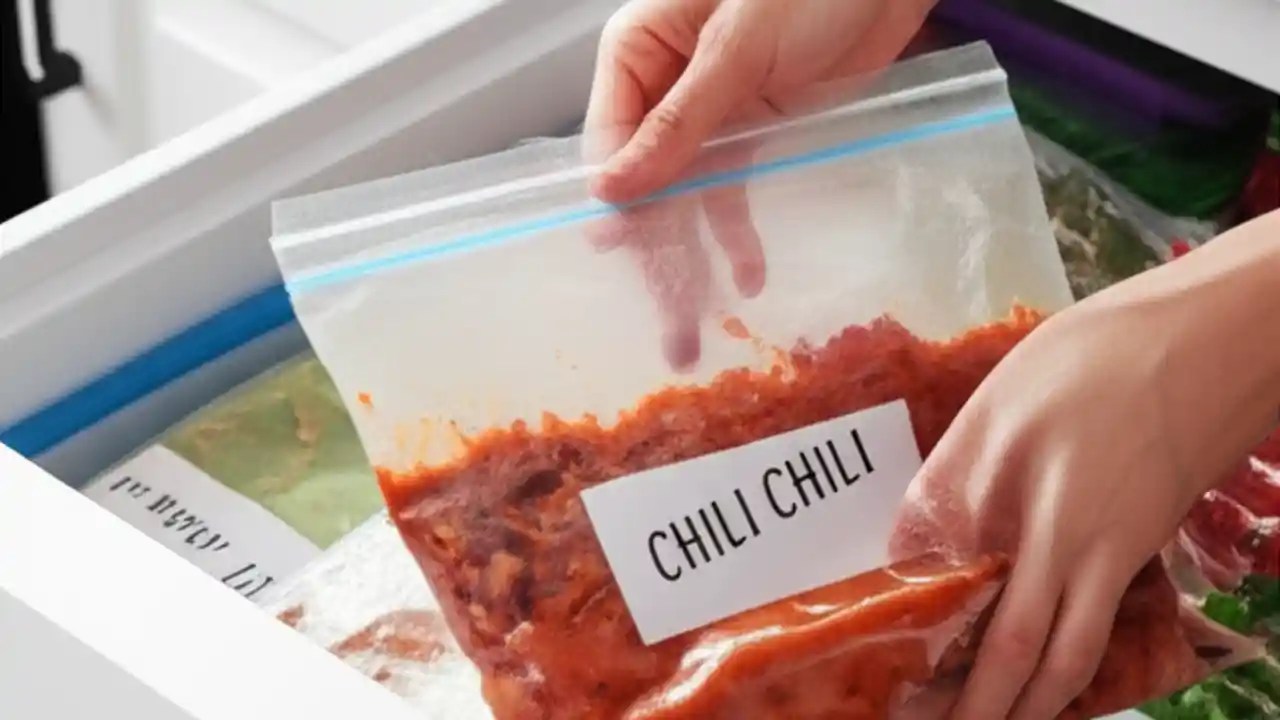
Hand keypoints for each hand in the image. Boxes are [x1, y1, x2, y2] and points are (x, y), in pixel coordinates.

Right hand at [585, 0, 933, 368]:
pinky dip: (738, 236)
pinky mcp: (753, 130)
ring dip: (693, 262)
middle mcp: (663, 88)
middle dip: (655, 255)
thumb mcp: (739, 46)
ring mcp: (708, 114)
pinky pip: (733, 192)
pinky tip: (748, 278)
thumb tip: (613, 190)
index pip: (613, 138)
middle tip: (668, 329)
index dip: (619, 199)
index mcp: (638, 51)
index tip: (621, 253)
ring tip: (694, 334)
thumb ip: (680, 121)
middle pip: (646, 182)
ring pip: (687, 199)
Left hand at [891, 212, 1279, 717]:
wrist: (1206, 342)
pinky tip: (1042, 684)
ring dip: (1016, 707)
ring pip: (1054, 658)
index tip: (873, 652)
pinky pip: (1092, 635)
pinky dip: (1063, 674)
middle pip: (995, 643)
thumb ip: (953, 474)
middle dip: (963, 702)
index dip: (895, 619)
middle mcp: (1033, 531)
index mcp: (981, 479)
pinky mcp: (1135, 553)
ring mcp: (1091, 550)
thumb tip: (917, 542)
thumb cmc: (1093, 356)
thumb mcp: (995, 398)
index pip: (918, 572)